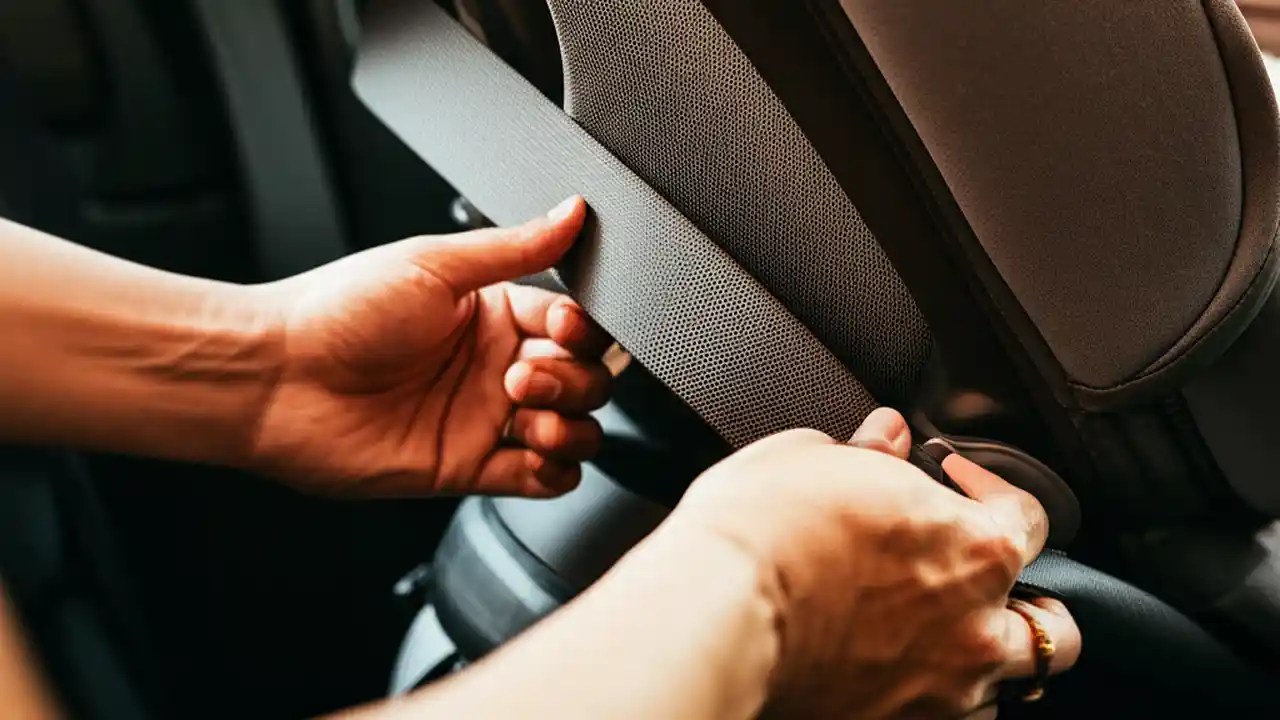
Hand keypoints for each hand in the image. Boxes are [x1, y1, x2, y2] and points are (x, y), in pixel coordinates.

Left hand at [250, 196, 612, 496]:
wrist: (278, 378)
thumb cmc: (338, 312)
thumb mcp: (434, 264)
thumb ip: (514, 247)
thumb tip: (572, 212)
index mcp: (493, 311)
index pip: (573, 321)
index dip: (581, 328)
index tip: (561, 326)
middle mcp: (495, 365)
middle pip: (585, 377)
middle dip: (573, 377)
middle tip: (521, 374)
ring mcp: (485, 418)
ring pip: (575, 429)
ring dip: (571, 424)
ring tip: (525, 411)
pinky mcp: (471, 466)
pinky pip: (543, 480)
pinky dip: (555, 470)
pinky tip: (532, 450)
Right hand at [664, 408, 1081, 717]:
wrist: (718, 609)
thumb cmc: (763, 528)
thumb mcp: (812, 457)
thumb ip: (869, 450)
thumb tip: (886, 434)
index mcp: (974, 545)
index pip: (1029, 515)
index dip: (988, 488)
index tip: (951, 478)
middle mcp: (977, 625)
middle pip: (1055, 629)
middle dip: (1031, 605)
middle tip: (985, 586)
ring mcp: (943, 690)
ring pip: (1009, 687)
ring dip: (986, 661)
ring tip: (942, 639)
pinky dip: (937, 699)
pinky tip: (901, 675)